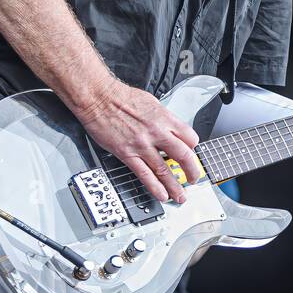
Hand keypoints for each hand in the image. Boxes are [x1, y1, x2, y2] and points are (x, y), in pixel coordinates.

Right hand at [76, 79, 201, 203]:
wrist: (99, 98)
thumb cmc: (121, 97)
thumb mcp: (151, 102)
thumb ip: (162, 118)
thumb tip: (169, 128)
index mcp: (164, 118)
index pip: (190, 138)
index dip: (193, 149)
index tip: (192, 154)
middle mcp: (157, 132)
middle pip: (183, 156)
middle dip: (191, 171)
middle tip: (193, 179)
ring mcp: (142, 145)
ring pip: (164, 170)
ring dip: (175, 186)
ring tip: (180, 195)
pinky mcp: (127, 154)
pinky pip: (144, 175)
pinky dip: (155, 187)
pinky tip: (161, 194)